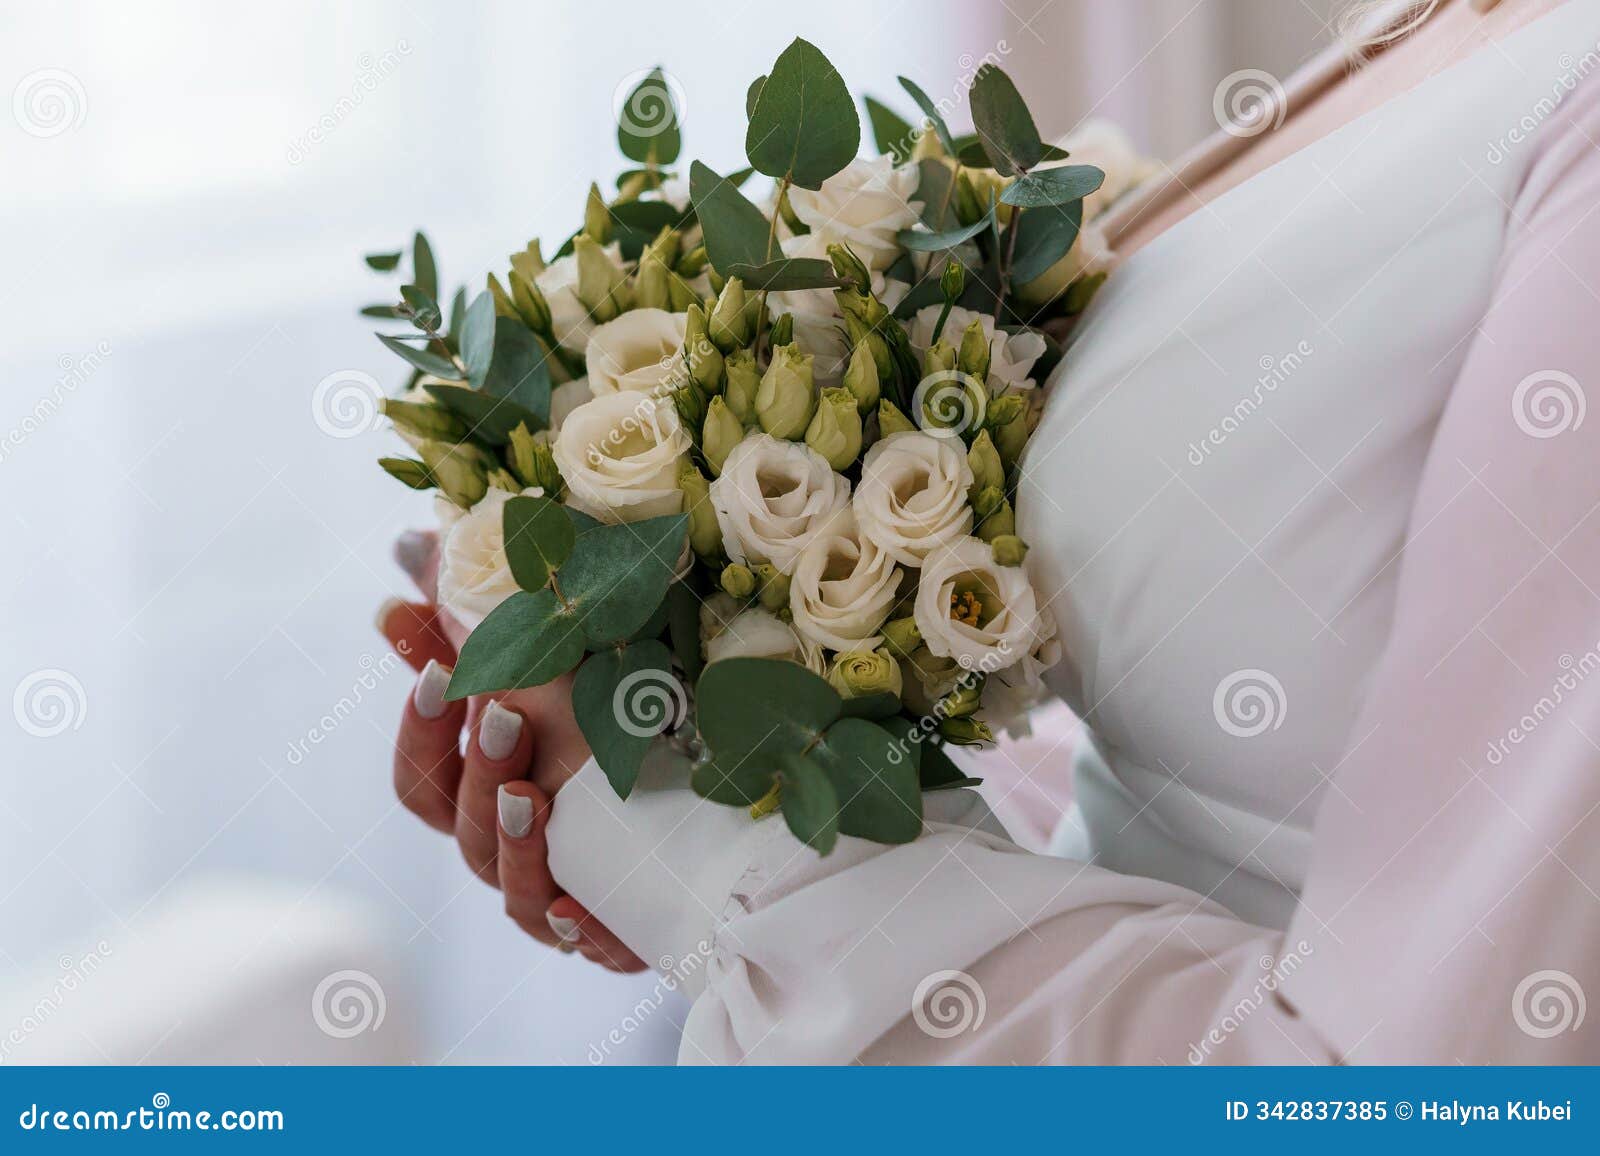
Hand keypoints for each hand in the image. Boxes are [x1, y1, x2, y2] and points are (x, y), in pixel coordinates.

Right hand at [379, 531, 645, 971]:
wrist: (718, 808)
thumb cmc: (620, 727)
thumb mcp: (556, 661)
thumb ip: (475, 614)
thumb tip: (410, 541)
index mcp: (482, 795)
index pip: (420, 778)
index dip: (421, 726)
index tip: (438, 665)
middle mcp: (505, 847)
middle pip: (457, 825)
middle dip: (476, 767)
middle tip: (505, 709)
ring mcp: (551, 891)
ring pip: (505, 882)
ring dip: (514, 835)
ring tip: (535, 792)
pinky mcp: (604, 930)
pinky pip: (576, 942)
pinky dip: (573, 924)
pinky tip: (574, 905)